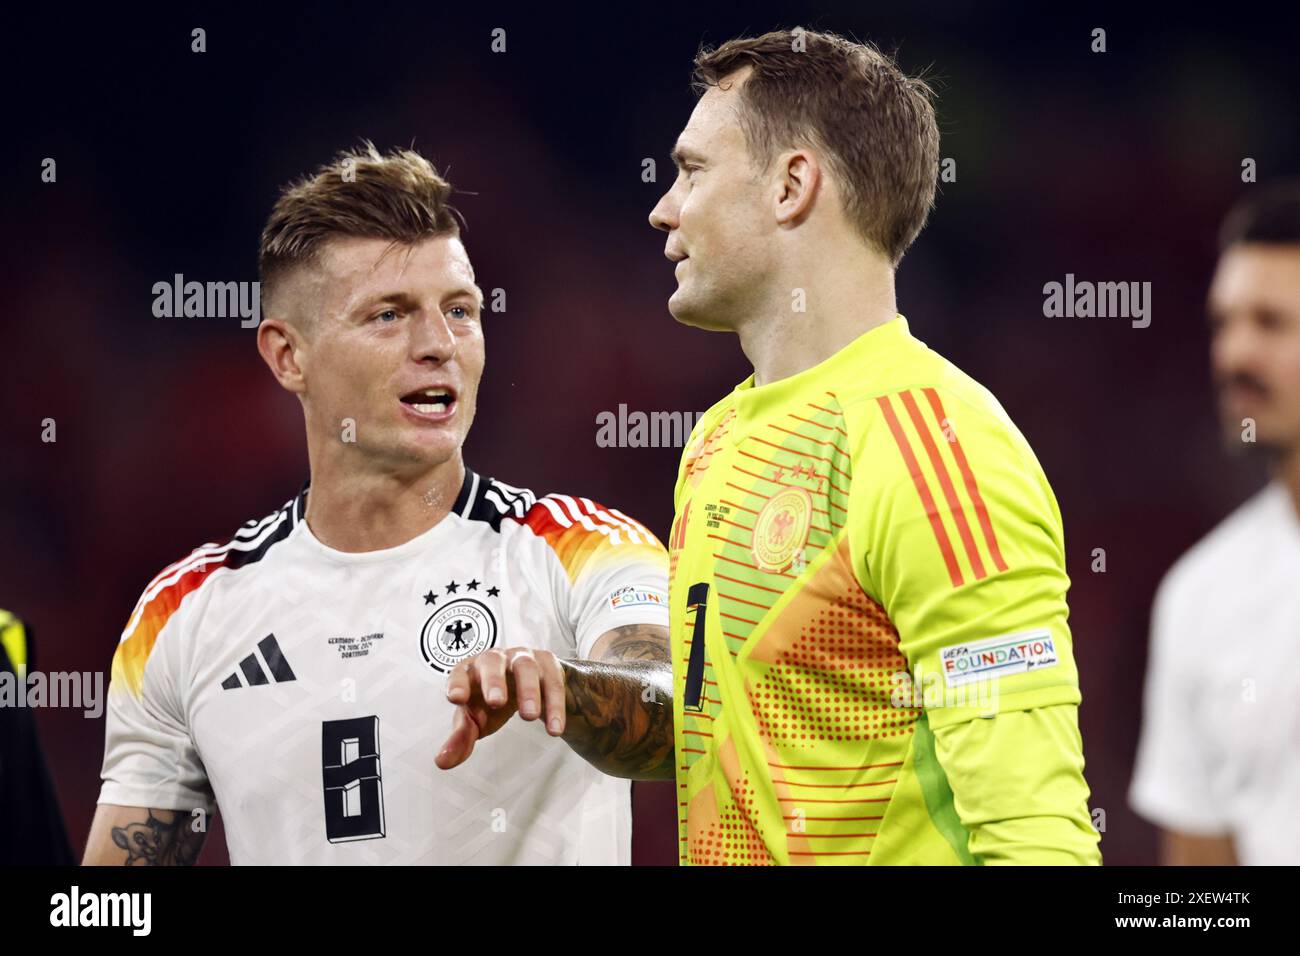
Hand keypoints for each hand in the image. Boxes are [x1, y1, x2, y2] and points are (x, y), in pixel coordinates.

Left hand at [435, 647, 567, 769]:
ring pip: (525, 667)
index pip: (459, 672)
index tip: (456, 699)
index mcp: (471, 671)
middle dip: (493, 681)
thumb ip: (460, 739)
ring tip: (530, 717)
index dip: (456, 683)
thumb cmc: (492, 702)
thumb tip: (442, 762)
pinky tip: (554, 728)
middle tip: (496, 703)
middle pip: (492, 661)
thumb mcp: (476, 721)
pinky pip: (553, 680)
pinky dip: (554, 703)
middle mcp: (496, 659)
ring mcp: (523, 658)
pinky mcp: (548, 664)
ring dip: (528, 690)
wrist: (529, 685)